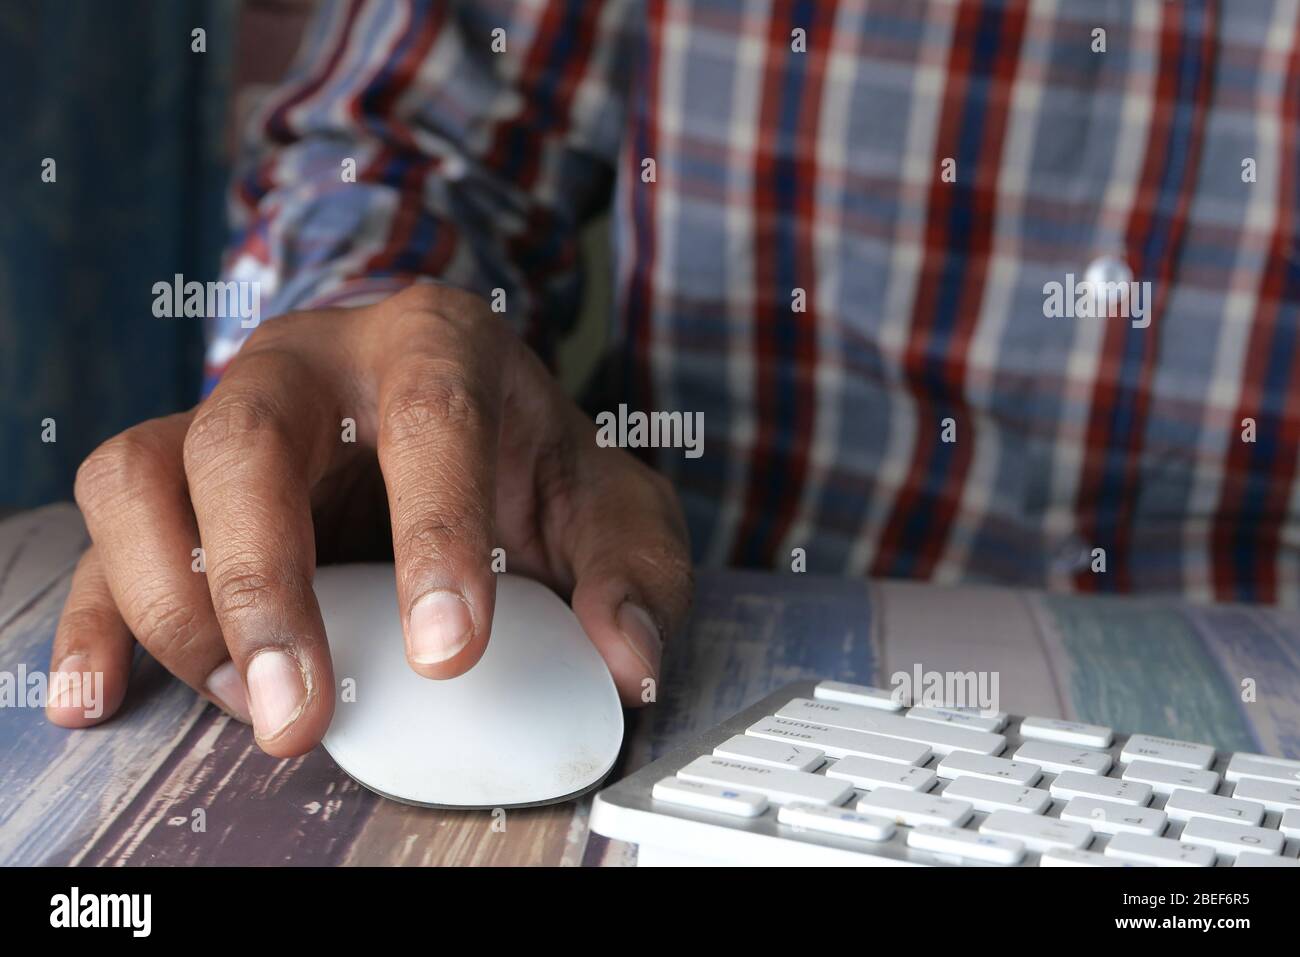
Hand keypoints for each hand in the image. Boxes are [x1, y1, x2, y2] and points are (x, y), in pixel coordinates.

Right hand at [46, 285, 691, 754]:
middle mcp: (312, 363)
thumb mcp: (610, 510)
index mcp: (434, 344)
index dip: (433, 533)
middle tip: (302, 711)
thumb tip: (626, 660)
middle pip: (247, 440)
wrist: (469, 429)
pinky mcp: (176, 479)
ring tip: (249, 703)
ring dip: (178, 603)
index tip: (448, 652)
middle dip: (265, 584)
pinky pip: (104, 534)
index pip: (428, 416)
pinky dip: (97, 617)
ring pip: (144, 476)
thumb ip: (631, 572)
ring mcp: (228, 412)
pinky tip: (100, 695)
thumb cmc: (532, 467)